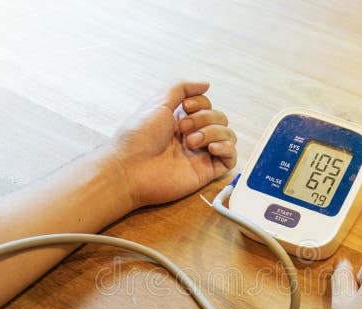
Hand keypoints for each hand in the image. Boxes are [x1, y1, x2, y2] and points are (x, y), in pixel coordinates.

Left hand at [106, 81, 236, 208]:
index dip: (201, 103)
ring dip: (213, 132)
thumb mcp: (158, 102)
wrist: (130, 168)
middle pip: (220, 118)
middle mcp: (192, 136)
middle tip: (183, 129)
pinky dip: (227, 148)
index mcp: (180, 120)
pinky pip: (231, 158)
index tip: (185, 107)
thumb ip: (182, 88)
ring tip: (191, 142)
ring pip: (228, 135)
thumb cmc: (138, 137)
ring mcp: (200, 154)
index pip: (208, 106)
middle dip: (205, 118)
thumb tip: (205, 84)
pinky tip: (211, 148)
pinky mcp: (206, 172)